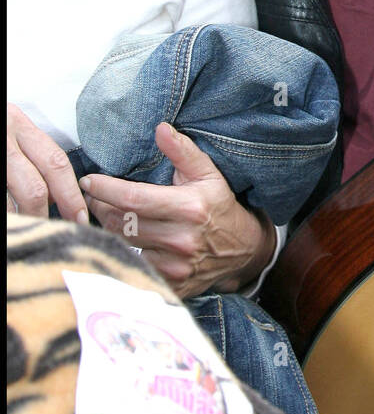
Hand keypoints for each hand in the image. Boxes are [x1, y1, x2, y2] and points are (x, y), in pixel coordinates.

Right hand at [7, 103, 88, 222]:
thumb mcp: (9, 129)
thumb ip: (32, 155)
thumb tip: (56, 197)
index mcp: (18, 124)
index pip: (56, 163)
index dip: (71, 195)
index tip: (80, 218)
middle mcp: (3, 137)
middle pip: (35, 189)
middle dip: (45, 217)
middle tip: (52, 232)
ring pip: (9, 204)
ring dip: (21, 220)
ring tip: (24, 230)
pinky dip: (7, 219)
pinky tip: (11, 226)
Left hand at [80, 122, 276, 298]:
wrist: (243, 250)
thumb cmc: (220, 207)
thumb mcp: (208, 174)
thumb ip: (183, 151)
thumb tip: (160, 128)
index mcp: (188, 208)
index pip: (132, 199)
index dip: (105, 189)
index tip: (89, 181)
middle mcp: (181, 239)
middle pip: (121, 223)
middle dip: (100, 207)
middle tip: (93, 197)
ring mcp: (175, 266)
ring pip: (123, 245)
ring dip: (108, 228)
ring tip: (105, 214)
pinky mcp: (171, 285)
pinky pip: (134, 266)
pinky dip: (122, 252)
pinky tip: (119, 240)